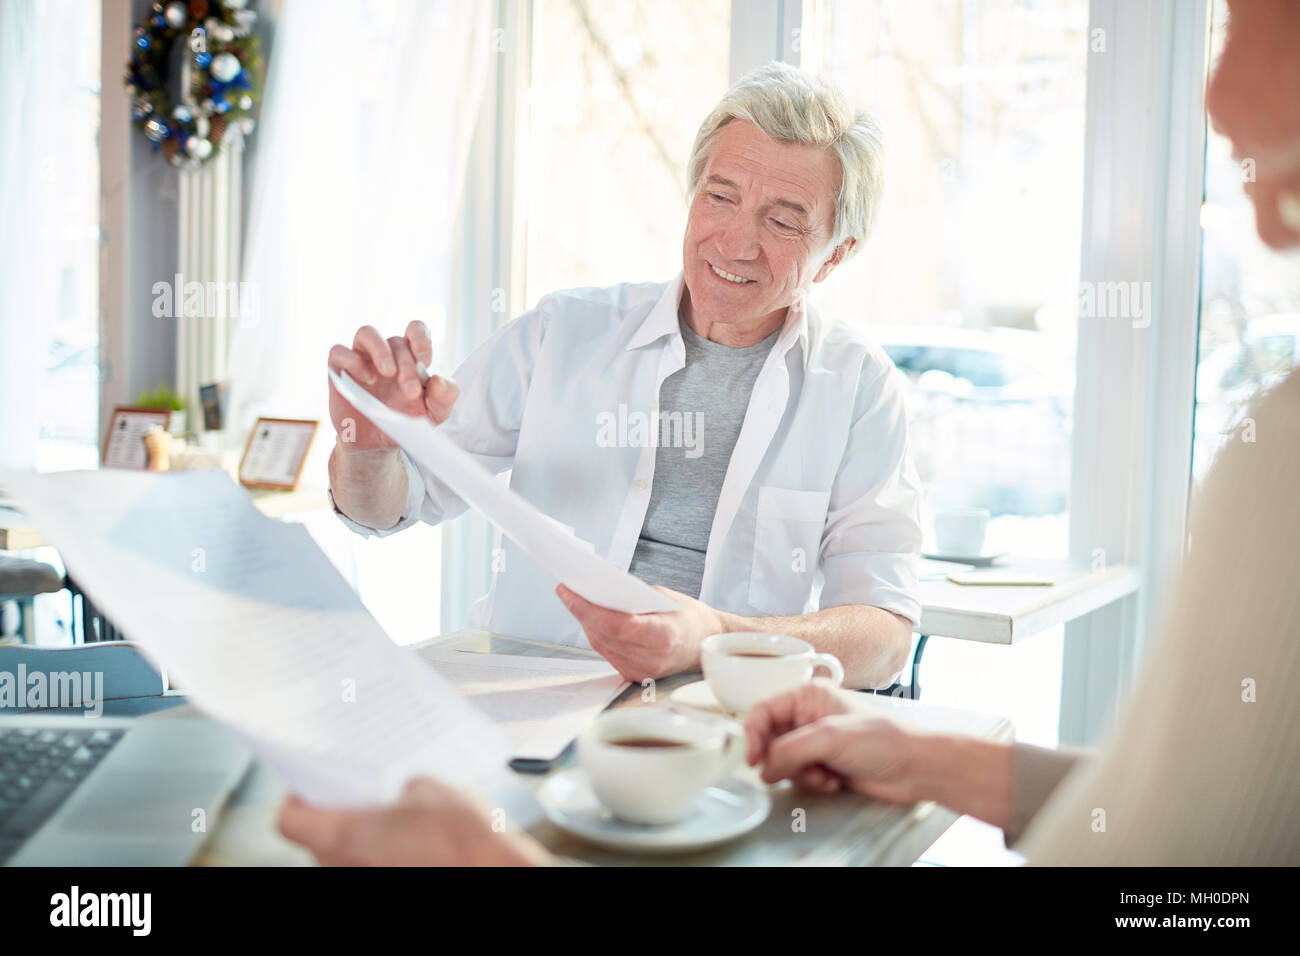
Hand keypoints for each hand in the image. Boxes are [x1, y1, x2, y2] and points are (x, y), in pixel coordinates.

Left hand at [277, 778, 549, 866]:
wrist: (493, 873)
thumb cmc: (461, 836)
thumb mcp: (426, 788)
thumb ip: (395, 789)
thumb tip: (397, 793)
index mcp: (343, 837)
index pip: (290, 820)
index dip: (298, 797)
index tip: (313, 784)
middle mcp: (343, 869)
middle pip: (319, 839)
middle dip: (339, 814)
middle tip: (362, 792)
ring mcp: (364, 884)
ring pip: (348, 858)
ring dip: (364, 839)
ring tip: (397, 818)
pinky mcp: (384, 890)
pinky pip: (373, 868)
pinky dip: (385, 856)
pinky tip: (412, 842)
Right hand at [327, 321, 458, 450]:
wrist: (377, 444)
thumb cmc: (406, 422)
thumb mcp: (434, 414)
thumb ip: (445, 397)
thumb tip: (439, 380)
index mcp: (409, 356)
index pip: (415, 329)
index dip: (421, 339)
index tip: (426, 362)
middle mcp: (385, 352)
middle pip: (396, 342)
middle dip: (407, 366)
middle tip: (411, 392)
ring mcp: (361, 358)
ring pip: (366, 333)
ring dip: (380, 349)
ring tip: (388, 372)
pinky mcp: (339, 370)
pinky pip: (339, 352)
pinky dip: (352, 360)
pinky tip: (366, 379)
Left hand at [554, 583, 725, 681]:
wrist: (707, 645)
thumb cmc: (689, 617)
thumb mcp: (663, 598)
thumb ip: (632, 598)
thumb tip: (597, 589)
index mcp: (662, 637)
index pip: (613, 624)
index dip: (586, 607)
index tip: (568, 589)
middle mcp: (650, 659)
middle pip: (602, 634)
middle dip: (580, 610)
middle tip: (566, 589)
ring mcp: (641, 671)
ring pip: (600, 644)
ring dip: (585, 622)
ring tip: (572, 599)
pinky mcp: (634, 675)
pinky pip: (607, 652)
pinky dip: (597, 633)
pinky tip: (588, 617)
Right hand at [744, 680, 921, 803]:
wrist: (916, 768)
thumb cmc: (885, 740)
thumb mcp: (830, 737)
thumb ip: (789, 749)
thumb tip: (764, 767)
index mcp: (808, 696)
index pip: (763, 712)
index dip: (752, 735)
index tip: (752, 759)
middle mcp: (809, 716)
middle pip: (771, 740)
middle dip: (782, 760)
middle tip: (795, 769)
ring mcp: (817, 741)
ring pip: (784, 762)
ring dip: (801, 774)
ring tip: (824, 774)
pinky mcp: (825, 764)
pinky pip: (800, 776)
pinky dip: (813, 783)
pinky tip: (834, 781)